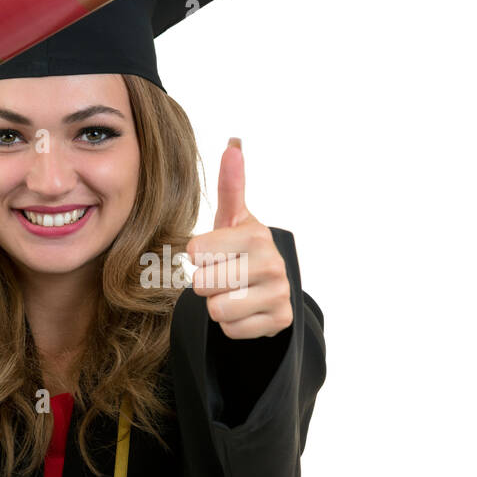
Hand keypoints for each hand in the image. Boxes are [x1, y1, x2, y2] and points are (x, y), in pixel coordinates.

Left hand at [184, 138, 292, 338]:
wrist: (272, 286)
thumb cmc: (242, 248)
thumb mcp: (234, 218)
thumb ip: (230, 186)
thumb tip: (233, 146)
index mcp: (257, 235)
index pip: (196, 252)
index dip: (199, 256)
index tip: (216, 253)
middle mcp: (273, 263)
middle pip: (204, 283)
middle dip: (207, 283)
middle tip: (224, 275)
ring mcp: (280, 294)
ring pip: (217, 309)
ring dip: (218, 304)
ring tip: (234, 292)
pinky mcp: (280, 321)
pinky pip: (231, 329)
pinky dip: (232, 324)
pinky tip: (245, 309)